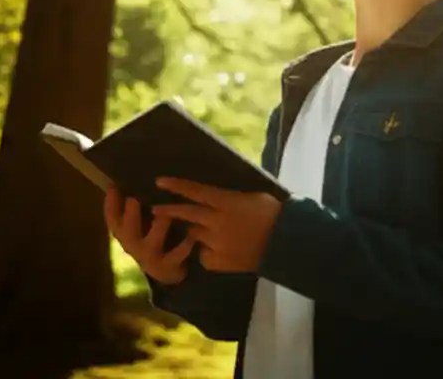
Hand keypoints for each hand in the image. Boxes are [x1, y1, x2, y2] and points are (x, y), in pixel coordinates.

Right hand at [104, 185, 195, 284]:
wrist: (166, 273)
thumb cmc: (153, 239)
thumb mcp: (141, 223)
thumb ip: (135, 207)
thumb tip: (127, 182)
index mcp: (125, 234)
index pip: (112, 220)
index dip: (110, 205)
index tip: (113, 187)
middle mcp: (133, 246)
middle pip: (127, 234)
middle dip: (130, 218)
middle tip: (133, 200)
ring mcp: (149, 258)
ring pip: (150, 245)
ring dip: (157, 229)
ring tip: (165, 215)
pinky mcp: (167, 268)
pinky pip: (175, 257)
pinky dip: (183, 247)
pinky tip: (190, 235)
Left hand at [153, 177, 282, 272]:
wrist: (287, 242)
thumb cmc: (273, 213)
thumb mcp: (251, 196)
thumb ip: (229, 196)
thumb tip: (211, 193)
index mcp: (227, 202)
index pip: (196, 192)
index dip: (176, 186)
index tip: (160, 181)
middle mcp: (218, 221)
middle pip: (187, 213)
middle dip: (168, 211)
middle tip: (155, 208)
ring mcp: (217, 242)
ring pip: (195, 235)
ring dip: (195, 231)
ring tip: (205, 230)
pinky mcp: (220, 261)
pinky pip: (204, 255)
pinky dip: (207, 252)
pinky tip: (221, 250)